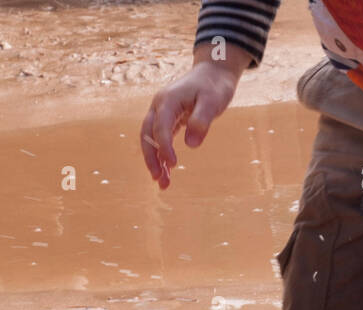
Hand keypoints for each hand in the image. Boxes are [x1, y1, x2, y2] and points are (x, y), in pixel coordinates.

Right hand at [140, 46, 248, 188]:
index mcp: (168, 100)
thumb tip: (191, 145)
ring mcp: (162, 112)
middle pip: (147, 134)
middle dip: (151, 158)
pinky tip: (168, 172)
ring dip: (155, 161)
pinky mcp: (168, 119)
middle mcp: (160, 106)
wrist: (214, 73)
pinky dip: (162, 156)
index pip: (160, 126)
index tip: (173, 164)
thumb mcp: (213, 102)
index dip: (164, 146)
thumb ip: (201, 121)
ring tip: (163, 183)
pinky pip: (160, 139)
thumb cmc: (214, 86)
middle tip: (159, 179)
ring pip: (152, 139)